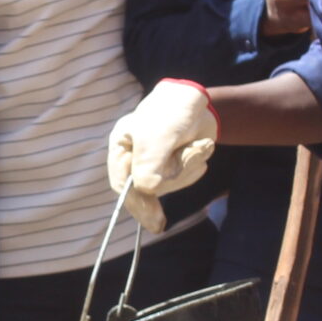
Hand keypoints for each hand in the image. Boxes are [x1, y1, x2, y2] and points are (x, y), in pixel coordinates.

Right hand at [107, 79, 217, 232]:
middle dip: (175, 175)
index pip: (123, 184)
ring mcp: (154, 162)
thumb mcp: (158, 136)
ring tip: (197, 145)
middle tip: (192, 157)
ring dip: (188, 166)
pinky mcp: (172, 164)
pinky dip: (195, 164)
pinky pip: (183, 178)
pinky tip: (199, 147)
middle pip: (149, 188)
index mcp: (121, 146)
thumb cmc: (172, 111)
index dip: (138, 204)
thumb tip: (148, 190)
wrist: (200, 100)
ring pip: (170, 184)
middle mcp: (134, 157)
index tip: (156, 221)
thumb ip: (150, 164)